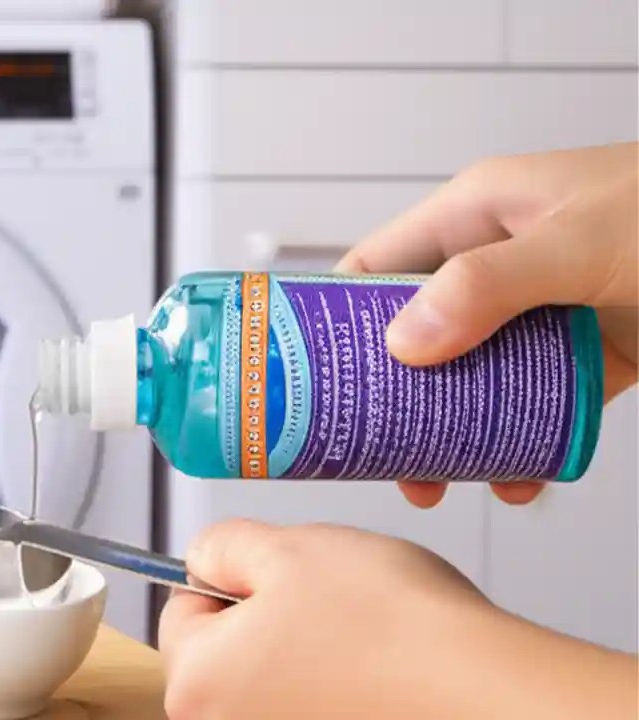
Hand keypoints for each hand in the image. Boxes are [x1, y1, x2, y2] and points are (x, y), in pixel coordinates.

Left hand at [159, 520, 638, 719]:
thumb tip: (207, 556)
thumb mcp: (287, 548)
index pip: (181, 610)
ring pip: (277, 678)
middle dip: (268, 616)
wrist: (485, 694)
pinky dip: (343, 687)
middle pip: (226, 651)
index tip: (269, 569)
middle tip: (323, 597)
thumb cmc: (394, 629)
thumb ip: (224, 545)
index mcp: (197, 683)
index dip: (229, 576)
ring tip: (361, 634)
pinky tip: (380, 672)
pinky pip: (319, 706)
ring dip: (308, 650)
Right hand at [337, 142, 638, 507]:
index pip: (375, 267)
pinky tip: (520, 477)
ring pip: (469, 378)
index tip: (307, 379)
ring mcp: (542, 312)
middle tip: (374, 452)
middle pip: (413, 336)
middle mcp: (499, 264)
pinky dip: (520, 443)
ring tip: (440, 480)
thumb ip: (489, 284)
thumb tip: (404, 344)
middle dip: (390, 398)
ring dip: (450, 431)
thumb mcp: (581, 240)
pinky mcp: (587, 353)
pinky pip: (534, 404)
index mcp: (477, 215)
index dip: (332, 319)